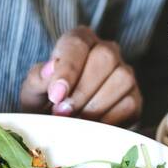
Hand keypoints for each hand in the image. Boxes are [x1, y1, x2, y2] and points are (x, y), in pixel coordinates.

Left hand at [19, 26, 141, 125]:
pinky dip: (110, 120)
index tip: (56, 95)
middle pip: (104, 58)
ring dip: (96, 106)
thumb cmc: (45, 101)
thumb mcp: (33, 90)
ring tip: (76, 121)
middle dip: (82, 91)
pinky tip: (92, 128)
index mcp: (79, 40)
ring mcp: (124, 73)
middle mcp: (106, 50)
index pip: (77, 44)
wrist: (59, 125)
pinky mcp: (134, 98)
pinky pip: (130, 104)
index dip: (68, 70)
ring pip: (122, 79)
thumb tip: (51, 68)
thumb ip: (38, 78)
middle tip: (62, 113)